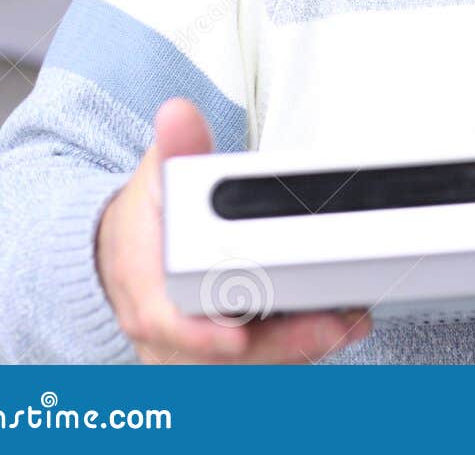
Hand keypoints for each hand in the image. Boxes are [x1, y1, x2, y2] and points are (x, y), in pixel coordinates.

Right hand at [96, 98, 372, 362]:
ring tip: (350, 321)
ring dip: (303, 344)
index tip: (238, 340)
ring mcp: (201, 347)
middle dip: (283, 343)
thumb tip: (178, 114)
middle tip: (336, 324)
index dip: (203, 338)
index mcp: (148, 292)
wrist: (124, 257)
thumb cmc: (145, 225)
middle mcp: (173, 330)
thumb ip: (176, 149)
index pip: (168, 325)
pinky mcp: (229, 350)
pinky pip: (266, 356)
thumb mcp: (157, 179)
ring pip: (253, 360)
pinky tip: (338, 322)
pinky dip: (301, 343)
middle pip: (226, 353)